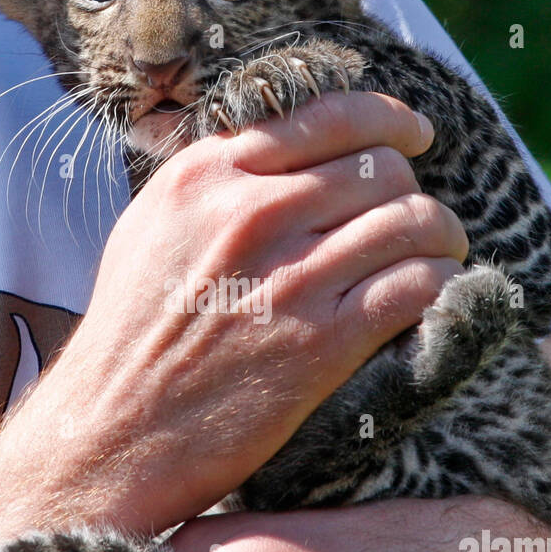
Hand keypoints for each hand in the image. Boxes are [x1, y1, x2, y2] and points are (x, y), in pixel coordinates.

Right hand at [53, 91, 467, 531]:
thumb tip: (287, 150)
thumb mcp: (150, 228)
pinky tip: (432, 294)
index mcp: (206, 176)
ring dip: (440, 235)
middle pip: (380, 168)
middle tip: (414, 218)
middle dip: (410, 189)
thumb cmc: (130, 337)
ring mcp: (288, 278)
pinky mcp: (321, 343)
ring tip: (439, 253)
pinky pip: (417, 284)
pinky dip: (439, 283)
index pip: (327, 116)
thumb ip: (214, 181)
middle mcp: (249, 214)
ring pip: (411, 219)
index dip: (387, 120)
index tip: (411, 138)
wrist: (111, 435)